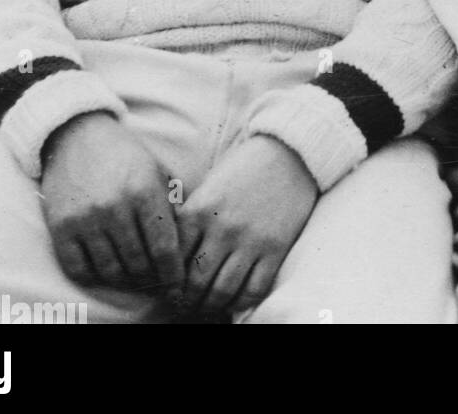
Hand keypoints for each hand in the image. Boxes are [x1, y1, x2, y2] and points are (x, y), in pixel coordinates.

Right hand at [40, 112, 183, 296]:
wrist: (76, 134)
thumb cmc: (124, 153)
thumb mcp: (156, 169)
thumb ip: (171, 204)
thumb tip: (188, 245)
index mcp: (144, 190)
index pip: (164, 247)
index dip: (173, 274)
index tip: (178, 286)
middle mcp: (114, 207)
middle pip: (139, 264)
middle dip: (152, 279)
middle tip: (158, 283)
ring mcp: (85, 219)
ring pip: (111, 271)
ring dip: (126, 282)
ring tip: (136, 280)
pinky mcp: (60, 228)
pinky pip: (79, 270)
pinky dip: (96, 278)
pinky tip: (107, 273)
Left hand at [176, 135, 318, 316]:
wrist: (288, 152)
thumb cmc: (243, 169)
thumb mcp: (208, 187)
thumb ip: (190, 220)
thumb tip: (171, 258)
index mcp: (199, 210)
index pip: (172, 260)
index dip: (168, 282)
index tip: (170, 290)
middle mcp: (221, 228)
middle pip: (195, 282)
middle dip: (188, 299)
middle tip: (187, 304)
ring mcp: (249, 240)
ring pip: (222, 291)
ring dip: (211, 304)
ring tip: (208, 305)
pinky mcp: (275, 248)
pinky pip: (254, 289)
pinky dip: (242, 302)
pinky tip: (236, 299)